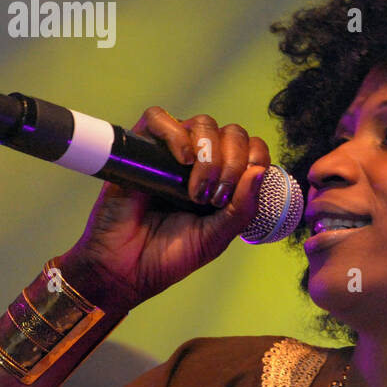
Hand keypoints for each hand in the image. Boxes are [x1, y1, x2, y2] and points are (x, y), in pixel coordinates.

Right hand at [57, 107, 271, 311]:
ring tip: (196, 190)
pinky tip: (181, 161)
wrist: (126, 268)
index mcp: (224, 180)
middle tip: (214, 198)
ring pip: (203, 123)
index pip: (252, 148)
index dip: (255, 160)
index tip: (240, 190)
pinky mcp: (140, 148)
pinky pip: (158, 117)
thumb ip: (242, 208)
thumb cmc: (170, 255)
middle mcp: (201, 161)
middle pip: (232, 133)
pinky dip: (176, 133)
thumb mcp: (217, 237)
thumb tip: (261, 171)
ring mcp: (171, 152)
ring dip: (209, 153)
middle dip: (233, 163)